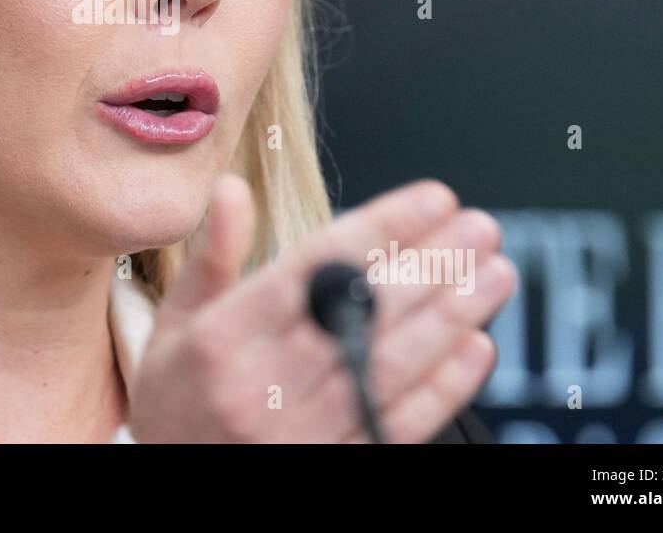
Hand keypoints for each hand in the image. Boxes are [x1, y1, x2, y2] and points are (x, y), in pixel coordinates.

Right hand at [128, 174, 516, 441]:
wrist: (169, 474)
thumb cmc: (175, 394)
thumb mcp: (174, 321)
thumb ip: (211, 254)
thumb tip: (232, 188)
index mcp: (224, 336)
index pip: (316, 268)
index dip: (380, 228)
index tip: (431, 199)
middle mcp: (265, 382)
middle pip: (364, 313)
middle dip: (431, 265)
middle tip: (478, 228)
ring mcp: (301, 429)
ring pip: (391, 365)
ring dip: (451, 317)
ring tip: (492, 274)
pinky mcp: (331, 463)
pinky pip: (397, 423)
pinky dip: (443, 386)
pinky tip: (476, 348)